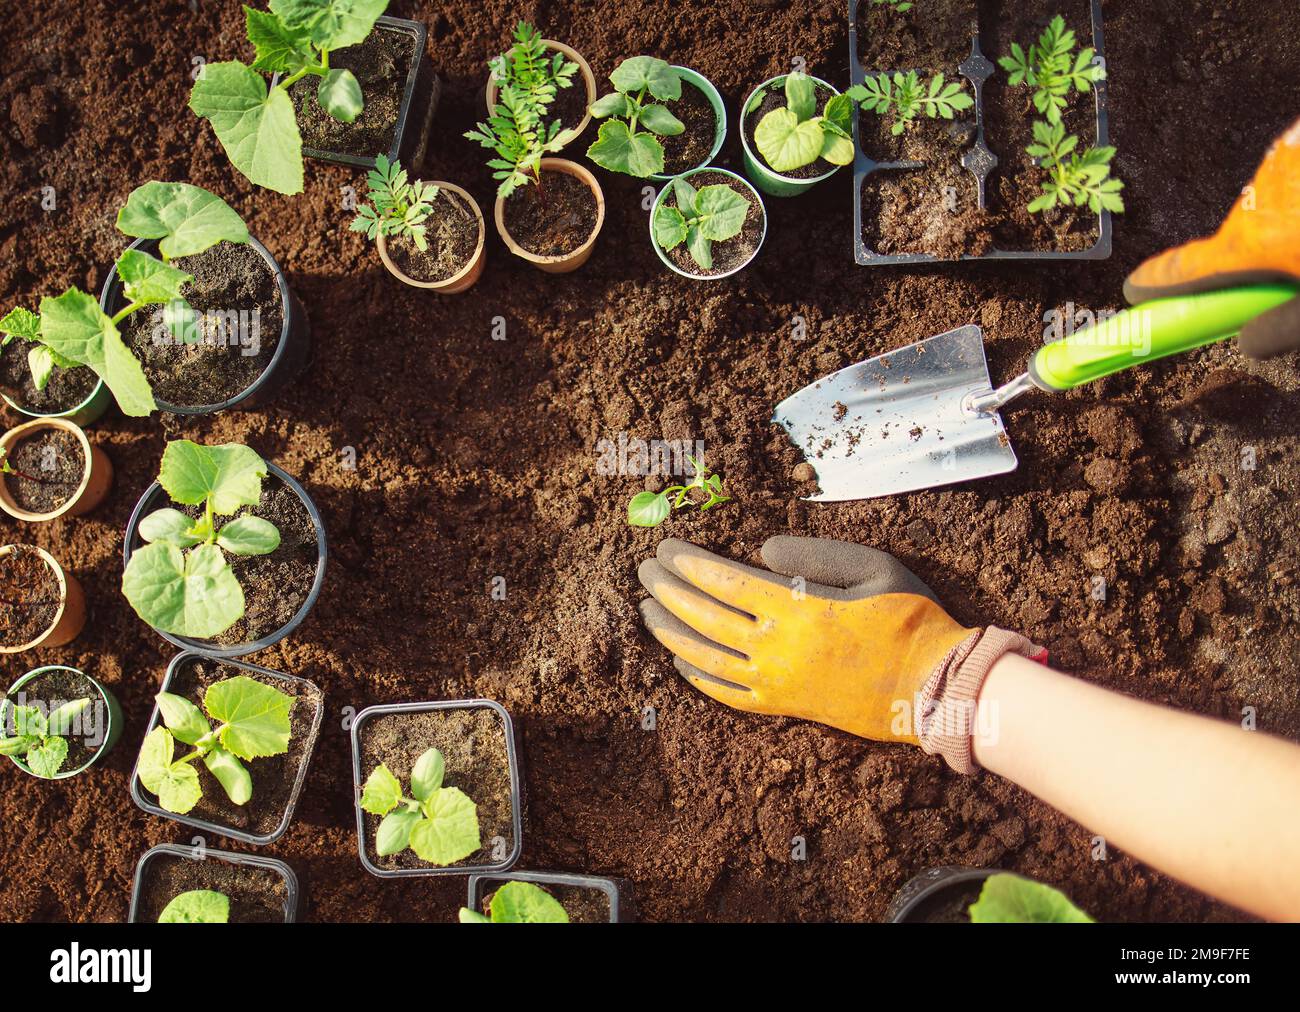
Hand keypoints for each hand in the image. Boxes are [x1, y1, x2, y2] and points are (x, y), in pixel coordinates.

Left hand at [637, 536, 1042, 769]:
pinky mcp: (784, 707)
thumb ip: (815, 554)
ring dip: (670, 631)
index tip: (666, 548)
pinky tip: (680, 659)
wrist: (933, 688)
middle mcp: (777, 648)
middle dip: (667, 590)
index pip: (723, 581)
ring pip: (706, 656)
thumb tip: (761, 551)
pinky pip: (727, 694)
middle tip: (644, 570)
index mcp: (797, 609)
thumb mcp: (873, 567)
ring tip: (647, 610)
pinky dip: (697, 676)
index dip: (688, 563)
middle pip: (704, 616)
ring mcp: (777, 682)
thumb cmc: (909, 619)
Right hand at [1123, 117, 1299, 359]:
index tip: (1133, 291)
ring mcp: (1289, 155)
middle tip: (1296, 269)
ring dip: (1298, 217)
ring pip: (1281, 198)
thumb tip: (1246, 342)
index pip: (1186, 269)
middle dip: (1263, 256)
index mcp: (1255, 241)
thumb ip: (1286, 325)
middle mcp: (1260, 194)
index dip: (1158, 284)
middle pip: (1243, 234)